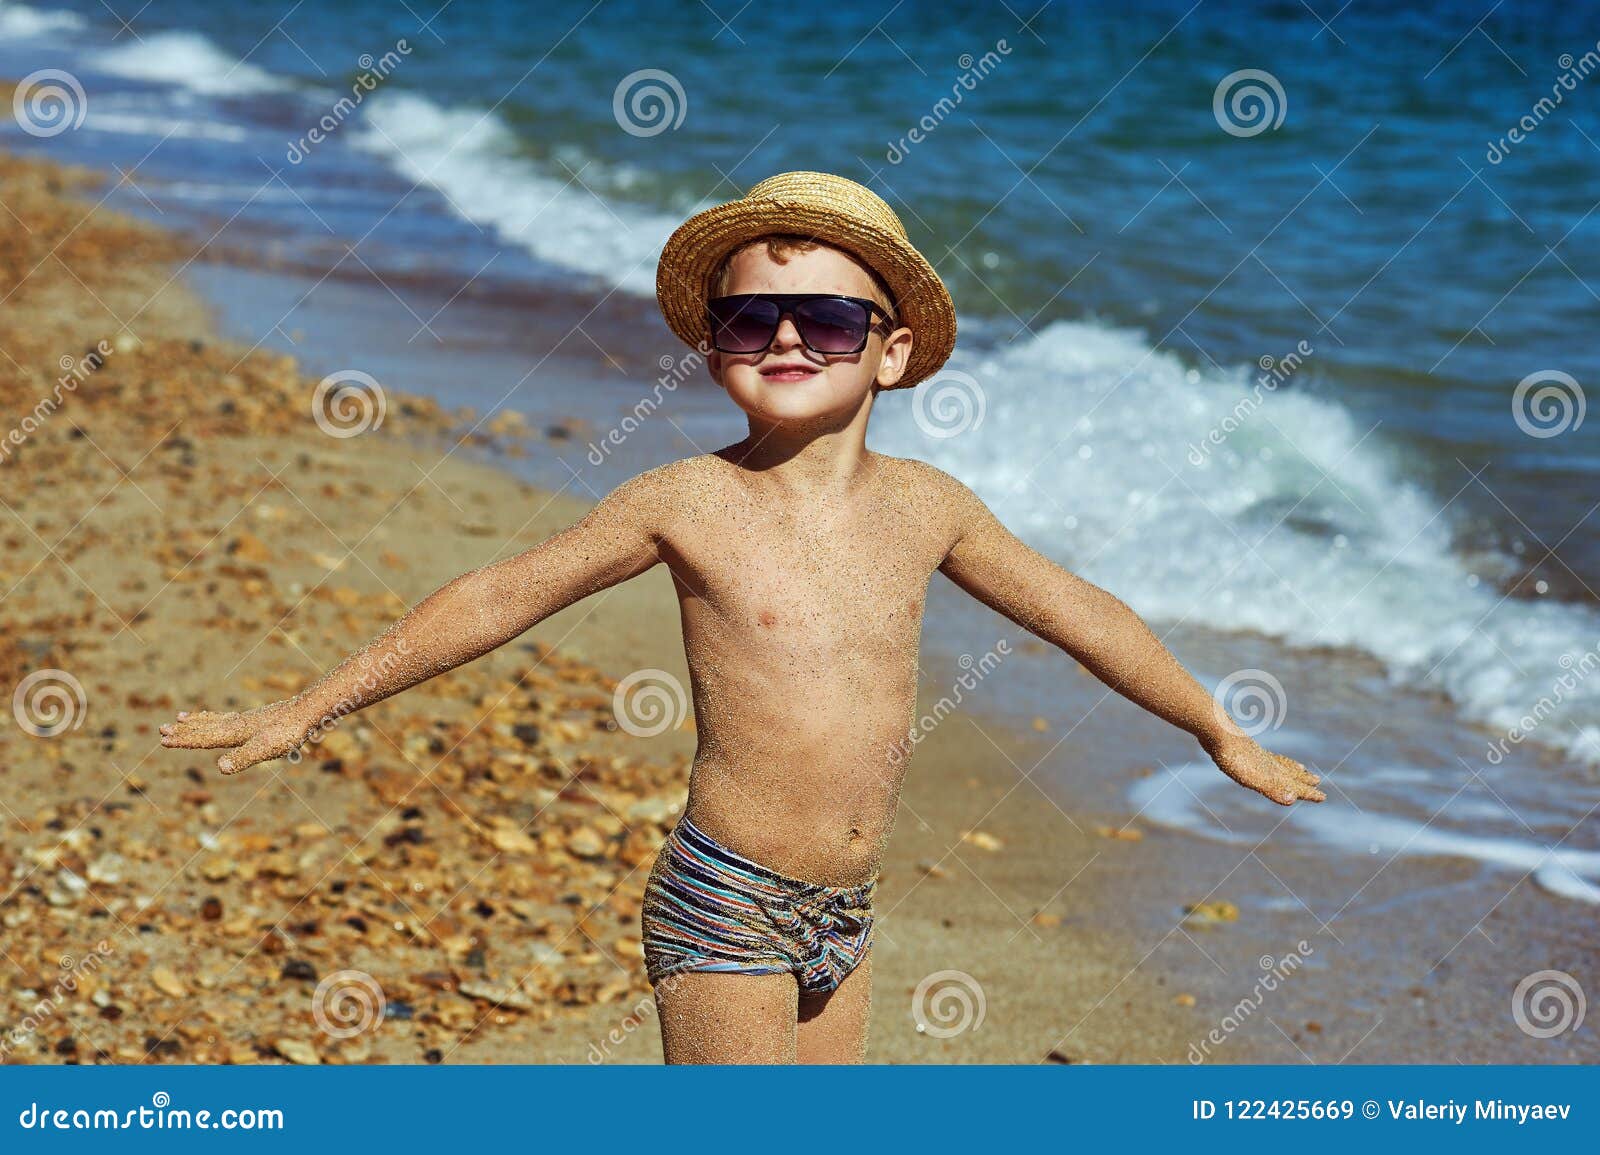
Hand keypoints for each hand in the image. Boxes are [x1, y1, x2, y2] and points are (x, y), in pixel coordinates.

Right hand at [159, 699, 315, 774]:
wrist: (307, 712)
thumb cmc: (287, 733)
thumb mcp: (266, 749)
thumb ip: (243, 758)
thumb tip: (220, 767)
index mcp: (234, 733)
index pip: (203, 738)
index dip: (184, 740)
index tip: (163, 739)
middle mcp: (236, 724)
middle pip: (204, 727)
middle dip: (184, 730)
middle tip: (162, 729)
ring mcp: (245, 720)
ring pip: (214, 720)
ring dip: (197, 721)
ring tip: (181, 717)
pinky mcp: (256, 719)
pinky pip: (228, 718)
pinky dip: (216, 717)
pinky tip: (219, 718)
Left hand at [1203, 732, 1325, 805]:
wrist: (1218, 731)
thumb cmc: (1234, 758)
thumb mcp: (1253, 778)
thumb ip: (1272, 788)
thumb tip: (1292, 799)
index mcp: (1272, 772)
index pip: (1295, 785)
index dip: (1308, 792)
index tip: (1322, 796)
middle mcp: (1268, 763)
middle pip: (1290, 772)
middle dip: (1303, 779)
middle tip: (1316, 780)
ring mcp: (1257, 755)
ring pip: (1279, 763)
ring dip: (1291, 767)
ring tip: (1299, 767)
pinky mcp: (1245, 749)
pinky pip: (1265, 756)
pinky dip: (1272, 759)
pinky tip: (1265, 757)